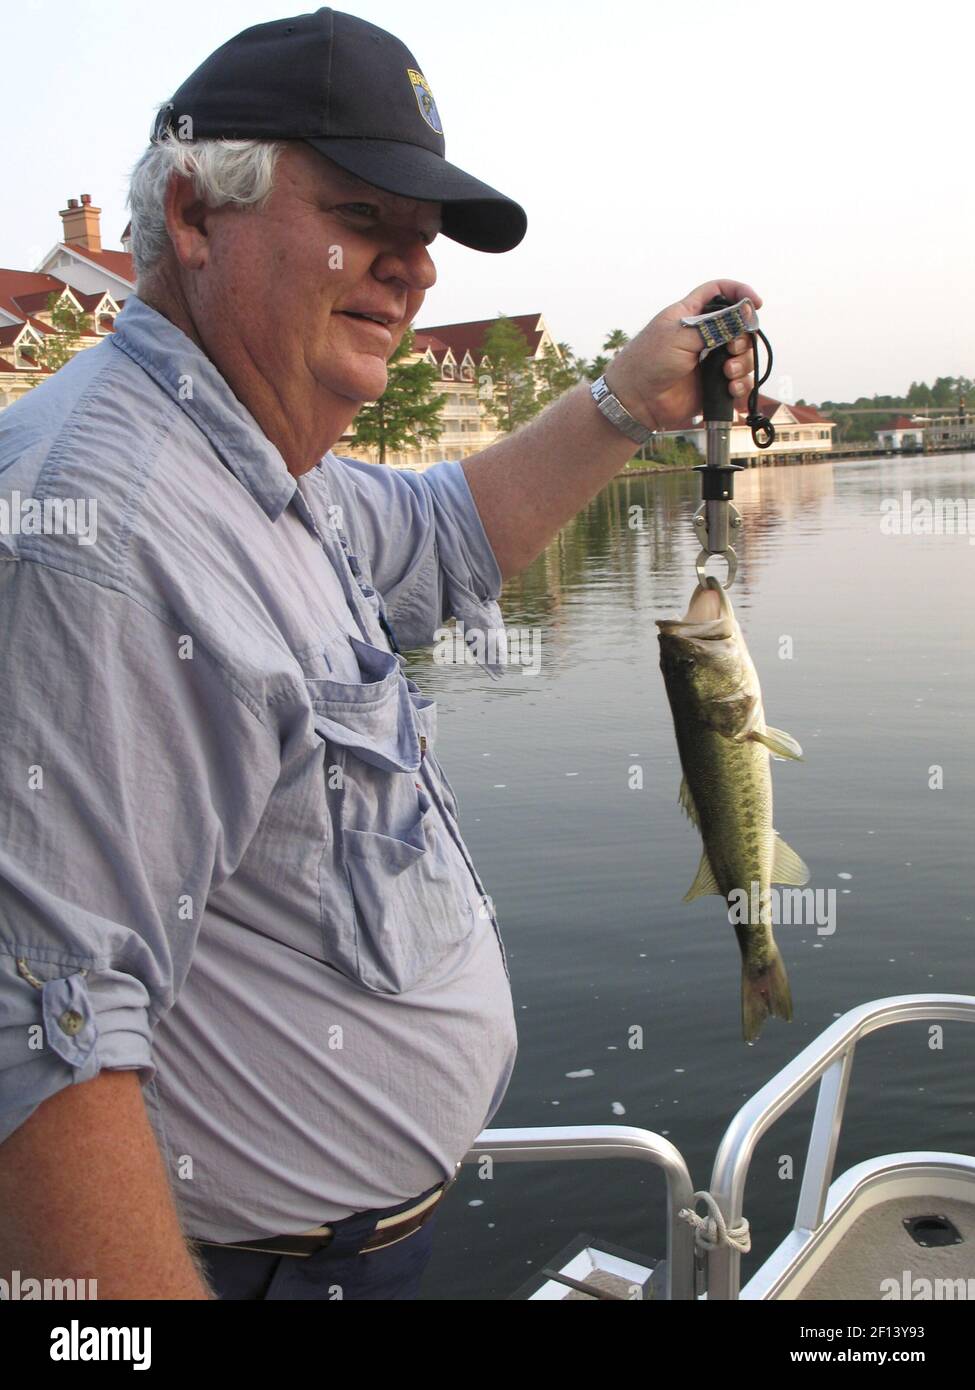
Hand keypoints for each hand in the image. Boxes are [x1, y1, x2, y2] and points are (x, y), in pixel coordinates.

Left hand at [605, 279, 761, 431]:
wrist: (636, 400)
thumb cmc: (649, 361)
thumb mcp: (681, 334)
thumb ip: (715, 323)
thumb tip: (745, 312)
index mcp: (692, 314)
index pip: (720, 292)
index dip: (739, 292)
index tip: (755, 303)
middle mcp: (704, 336)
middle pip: (740, 326)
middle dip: (743, 337)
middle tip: (731, 349)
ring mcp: (710, 361)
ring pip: (743, 355)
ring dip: (742, 363)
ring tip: (728, 373)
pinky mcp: (713, 385)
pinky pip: (739, 381)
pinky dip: (740, 384)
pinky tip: (731, 388)